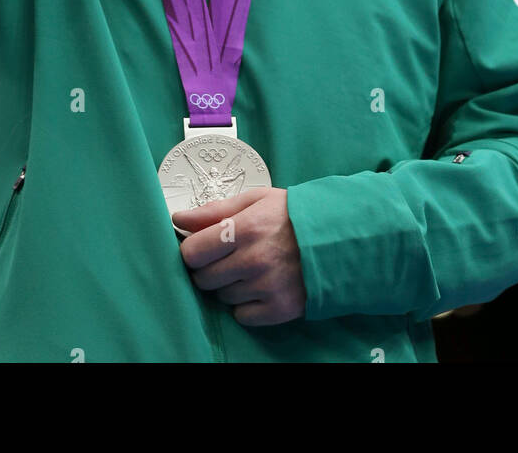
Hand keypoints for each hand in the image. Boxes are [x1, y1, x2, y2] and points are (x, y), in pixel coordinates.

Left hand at [174, 187, 306, 327]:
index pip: (193, 252)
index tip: (203, 247)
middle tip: (229, 257)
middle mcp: (253, 260)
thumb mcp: (255, 200)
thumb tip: (179, 218)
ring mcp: (266, 287)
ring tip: (251, 268)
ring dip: (230, 285)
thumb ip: (214, 210)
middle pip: (203, 278)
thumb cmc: (292, 215)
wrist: (338, 238)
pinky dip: (246, 305)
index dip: (193, 250)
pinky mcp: (279, 309)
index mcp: (244, 228)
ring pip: (222, 297)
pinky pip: (242, 316)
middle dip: (210, 268)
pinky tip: (261, 286)